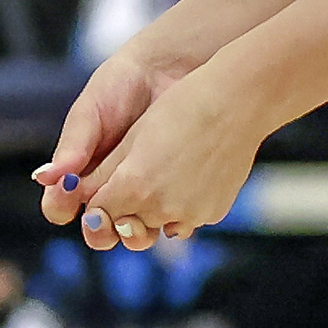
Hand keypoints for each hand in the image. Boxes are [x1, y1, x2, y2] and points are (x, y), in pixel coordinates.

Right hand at [34, 46, 183, 226]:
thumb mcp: (92, 111)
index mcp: (78, 173)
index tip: (72, 194)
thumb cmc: (121, 85)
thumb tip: (45, 177)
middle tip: (105, 222)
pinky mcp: (170, 188)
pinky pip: (168, 216)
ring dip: (133, 234)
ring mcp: (139, 190)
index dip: (62, 206)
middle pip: (96, 228)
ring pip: (132, 231)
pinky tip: (170, 210)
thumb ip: (73, 144)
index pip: (60, 205)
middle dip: (98, 231)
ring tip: (138, 222)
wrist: (167, 69)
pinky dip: (168, 219)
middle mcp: (106, 188)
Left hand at [68, 66, 265, 249]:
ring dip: (155, 209)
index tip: (109, 185)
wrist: (239, 102)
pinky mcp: (213, 213)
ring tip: (170, 171)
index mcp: (134, 187)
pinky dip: (183, 205)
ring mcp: (190, 215)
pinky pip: (187, 220)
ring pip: (158, 225)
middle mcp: (160, 209)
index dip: (101, 198)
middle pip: (127, 223)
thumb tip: (88, 197)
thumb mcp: (135, 137)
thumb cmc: (183, 107)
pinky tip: (194, 173)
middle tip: (141, 176)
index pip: (100, 212)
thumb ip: (107, 173)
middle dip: (126, 208)